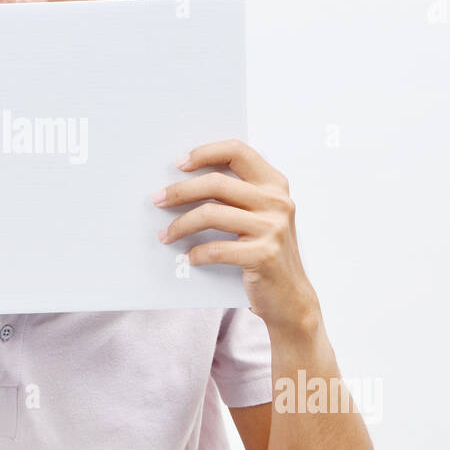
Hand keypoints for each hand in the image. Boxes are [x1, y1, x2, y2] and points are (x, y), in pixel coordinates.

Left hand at [153, 139, 319, 331]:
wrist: (291, 298)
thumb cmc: (265, 252)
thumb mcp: (261, 216)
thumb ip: (237, 195)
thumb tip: (184, 182)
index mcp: (275, 184)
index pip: (237, 151)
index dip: (205, 153)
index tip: (179, 163)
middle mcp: (277, 202)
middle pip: (217, 183)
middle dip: (180, 190)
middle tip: (158, 199)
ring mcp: (273, 228)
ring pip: (211, 214)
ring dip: (181, 225)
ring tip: (165, 234)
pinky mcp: (264, 255)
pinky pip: (216, 248)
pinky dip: (197, 253)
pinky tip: (188, 257)